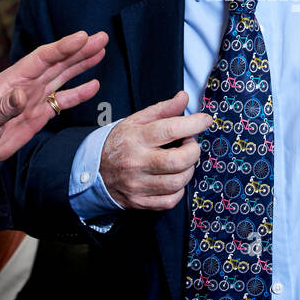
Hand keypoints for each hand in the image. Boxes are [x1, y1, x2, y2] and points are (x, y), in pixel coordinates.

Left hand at [0, 30, 107, 170]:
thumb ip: (3, 107)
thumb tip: (21, 95)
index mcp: (14, 78)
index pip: (42, 58)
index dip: (63, 47)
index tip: (82, 37)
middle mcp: (27, 84)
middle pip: (58, 63)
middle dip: (79, 50)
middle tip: (100, 38)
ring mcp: (34, 98)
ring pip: (63, 77)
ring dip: (81, 65)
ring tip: (100, 51)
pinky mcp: (39, 114)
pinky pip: (62, 101)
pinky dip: (78, 94)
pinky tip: (93, 86)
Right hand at [101, 91, 211, 210]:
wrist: (95, 171)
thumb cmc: (120, 143)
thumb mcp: (136, 121)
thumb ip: (163, 109)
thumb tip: (184, 97)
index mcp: (136, 138)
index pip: (170, 129)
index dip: (193, 124)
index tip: (205, 120)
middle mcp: (136, 162)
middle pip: (178, 161)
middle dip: (194, 151)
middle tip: (190, 145)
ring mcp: (138, 185)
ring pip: (177, 182)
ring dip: (188, 170)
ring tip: (183, 161)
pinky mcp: (140, 202)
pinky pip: (170, 200)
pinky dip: (179, 190)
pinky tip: (174, 179)